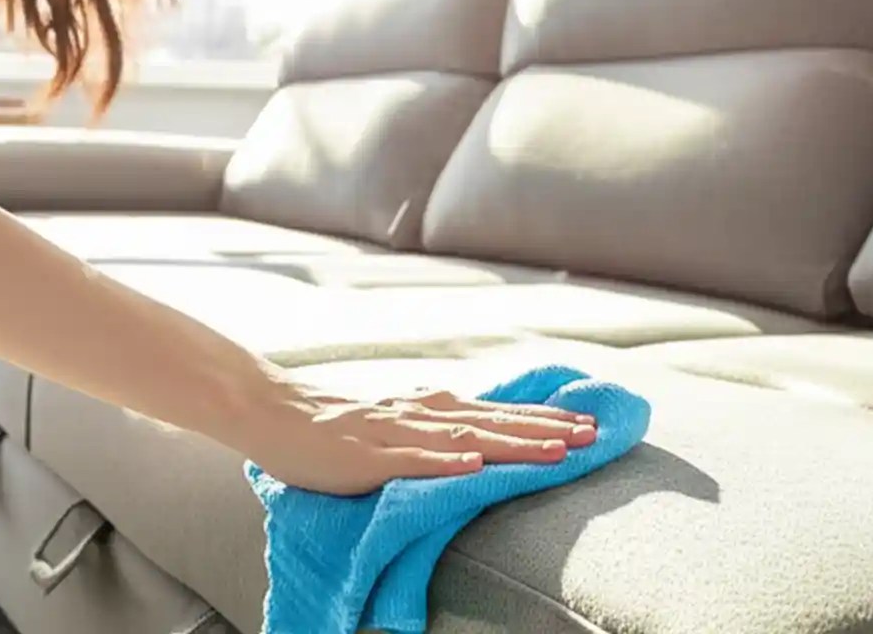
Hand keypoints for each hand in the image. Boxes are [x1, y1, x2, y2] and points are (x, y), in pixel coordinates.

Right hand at [239, 384, 597, 495]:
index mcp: (434, 408)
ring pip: (465, 437)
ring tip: (554, 451)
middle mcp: (424, 414)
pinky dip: (443, 461)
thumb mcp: (401, 423)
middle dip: (548, 429)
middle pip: (497, 421)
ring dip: (513, 444)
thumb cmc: (342, 425)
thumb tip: (486, 436)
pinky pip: (410, 460)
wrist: (278, 414)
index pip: (501, 413)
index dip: (547, 419)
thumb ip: (440, 428)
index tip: (590, 425)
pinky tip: (472, 465)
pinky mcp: (366, 456)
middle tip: (594, 434)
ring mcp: (396, 433)